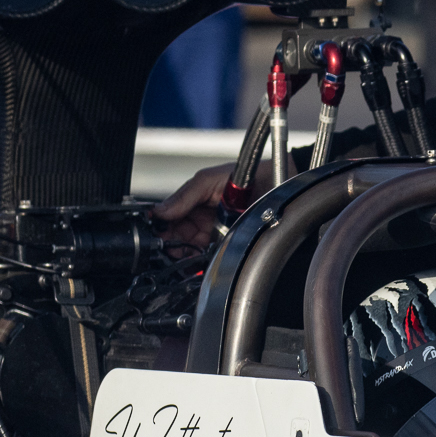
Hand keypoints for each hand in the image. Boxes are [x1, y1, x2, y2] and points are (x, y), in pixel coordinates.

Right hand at [152, 160, 270, 255]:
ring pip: (192, 250)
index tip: (157, 234)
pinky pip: (209, 258)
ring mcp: (215, 233)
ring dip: (185, 255)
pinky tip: (197, 261)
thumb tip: (161, 211)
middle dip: (171, 243)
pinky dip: (201, 262)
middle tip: (168, 248)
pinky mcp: (229, 244)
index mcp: (194, 201)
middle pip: (178, 236)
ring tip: (183, 255)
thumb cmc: (246, 175)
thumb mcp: (208, 179)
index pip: (171, 217)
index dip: (162, 226)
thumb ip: (184, 195)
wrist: (278, 181)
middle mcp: (203, 218)